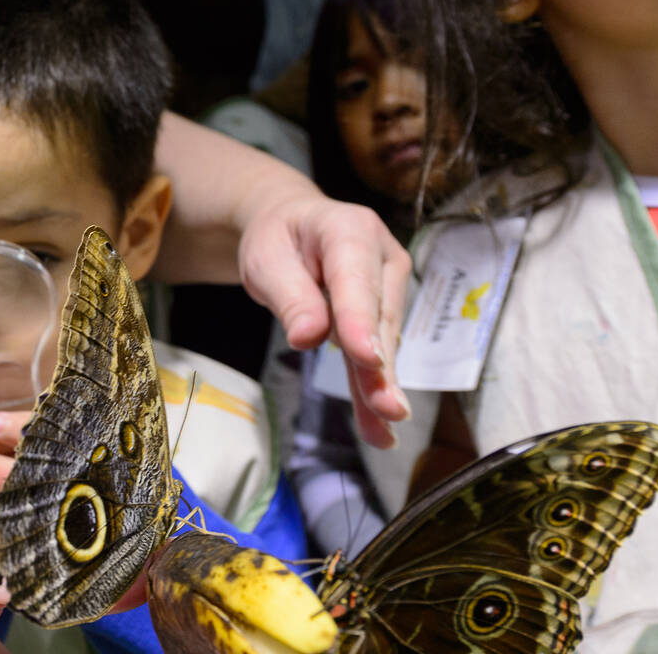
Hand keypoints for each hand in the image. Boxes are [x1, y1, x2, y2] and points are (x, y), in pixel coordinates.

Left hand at [238, 190, 411, 447]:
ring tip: (383, 433)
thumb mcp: (267, 261)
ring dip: (380, 387)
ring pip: (383, 342)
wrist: (290, 225)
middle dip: (380, 368)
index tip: (367, 358)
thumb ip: (291, 296)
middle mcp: (382, 255)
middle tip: (388, 410)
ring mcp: (390, 284)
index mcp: (350, 231)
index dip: (361, 322)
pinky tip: (378, 425)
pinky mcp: (386, 310)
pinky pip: (377, 351)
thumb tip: (310, 337)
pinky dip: (374, 386)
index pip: (356, 283)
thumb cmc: (277, 240)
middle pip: (378, 318)